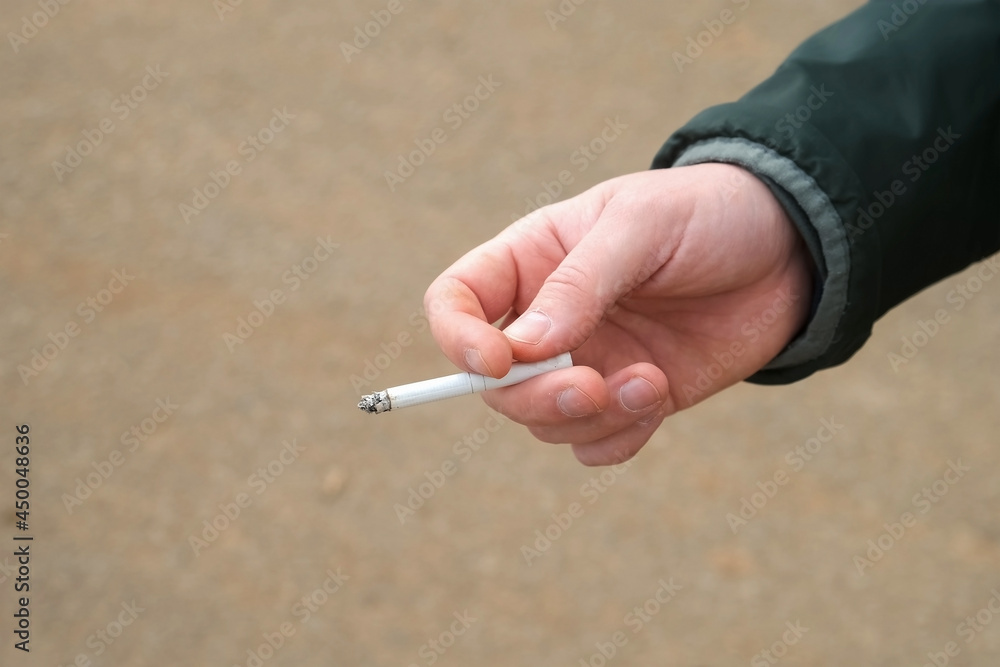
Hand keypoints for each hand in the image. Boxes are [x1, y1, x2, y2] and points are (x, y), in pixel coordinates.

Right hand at [424, 164, 812, 464]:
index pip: (455, 302)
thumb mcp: (641, 226)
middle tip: (591, 386)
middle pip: (495, 385)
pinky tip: (658, 397)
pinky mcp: (630, 400)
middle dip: (535, 397)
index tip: (496, 361)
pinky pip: (595, 445)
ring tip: (650, 384)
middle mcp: (549, 319)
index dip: (456, 337)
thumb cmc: (707, 214)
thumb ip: (580, 283)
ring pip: (544, 422)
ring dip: (589, 418)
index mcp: (531, 260)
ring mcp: (589, 363)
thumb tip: (524, 349)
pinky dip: (618, 438)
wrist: (792, 250)